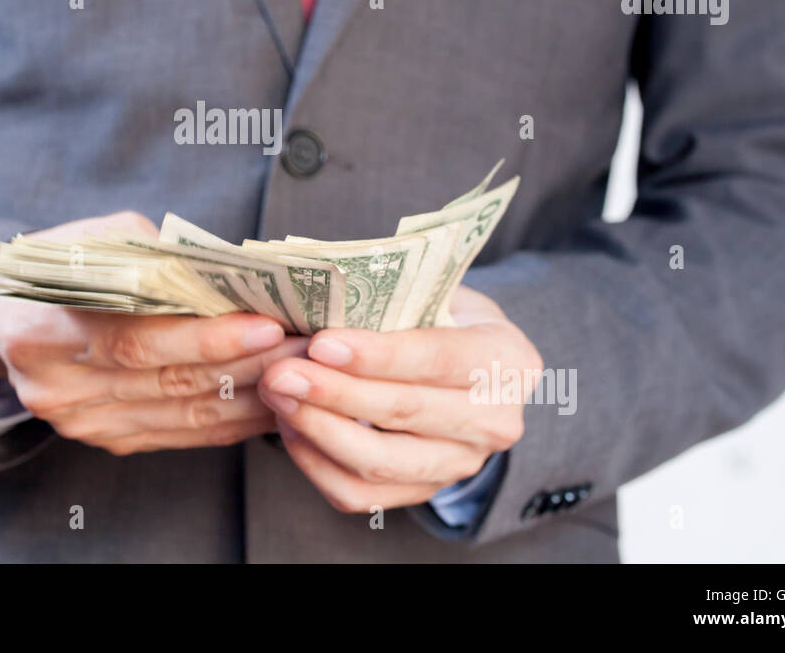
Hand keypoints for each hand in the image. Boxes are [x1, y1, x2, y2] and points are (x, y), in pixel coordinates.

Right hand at [0, 211, 306, 453]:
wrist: (12, 315)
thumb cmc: (60, 265)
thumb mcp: (94, 239)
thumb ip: (153, 256)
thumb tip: (229, 275)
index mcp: (43, 330)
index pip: (137, 340)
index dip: (205, 338)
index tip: (266, 325)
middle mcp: (57, 388)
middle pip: (168, 382)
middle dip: (246, 365)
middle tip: (303, 346)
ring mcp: (81, 422)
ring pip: (183, 414)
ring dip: (250, 395)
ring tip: (301, 370)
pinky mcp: (106, 439)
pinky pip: (182, 433)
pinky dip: (231, 419)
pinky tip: (271, 400)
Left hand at [257, 285, 540, 512]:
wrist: (466, 366)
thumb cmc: (440, 316)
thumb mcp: (434, 291)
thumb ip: (392, 298)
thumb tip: (316, 296)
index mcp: (507, 360)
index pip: (437, 358)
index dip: (377, 354)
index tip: (321, 343)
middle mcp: (496, 421)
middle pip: (404, 412)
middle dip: (333, 392)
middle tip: (280, 372)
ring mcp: (461, 464)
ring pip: (379, 462)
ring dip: (318, 429)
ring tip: (277, 395)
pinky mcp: (423, 492)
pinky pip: (360, 493)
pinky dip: (316, 462)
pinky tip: (289, 426)